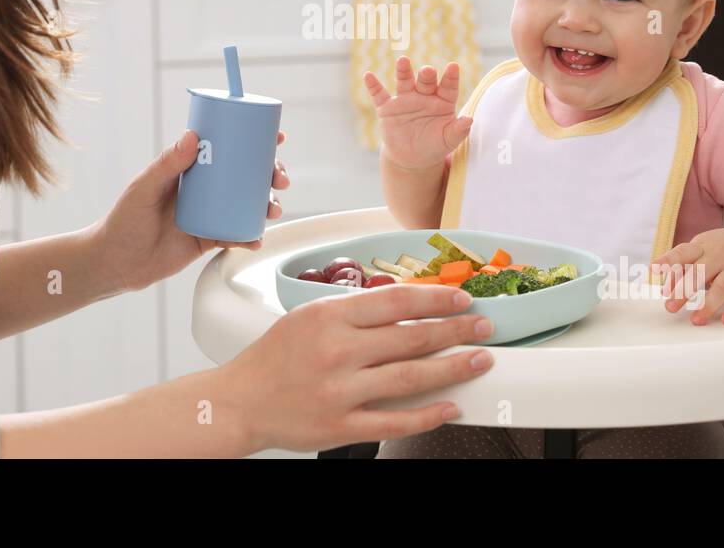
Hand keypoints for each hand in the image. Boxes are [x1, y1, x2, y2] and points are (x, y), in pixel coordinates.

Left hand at [93, 129, 290, 293]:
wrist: (116, 264)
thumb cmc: (123, 221)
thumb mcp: (144, 188)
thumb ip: (167, 164)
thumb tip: (193, 135)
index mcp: (190, 169)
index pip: (226, 148)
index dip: (254, 141)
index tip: (276, 137)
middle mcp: (204, 189)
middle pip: (246, 176)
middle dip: (269, 175)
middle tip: (279, 179)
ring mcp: (209, 214)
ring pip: (247, 205)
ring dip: (266, 205)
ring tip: (273, 210)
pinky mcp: (209, 240)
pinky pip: (237, 235)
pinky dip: (251, 237)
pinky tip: (257, 239)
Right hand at [221, 284, 495, 452]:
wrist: (240, 401)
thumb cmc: (275, 357)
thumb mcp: (309, 316)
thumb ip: (354, 311)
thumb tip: (407, 306)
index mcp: (329, 317)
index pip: (396, 300)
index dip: (436, 299)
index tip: (461, 298)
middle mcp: (337, 351)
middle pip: (411, 337)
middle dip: (456, 330)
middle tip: (483, 327)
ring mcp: (340, 391)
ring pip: (411, 377)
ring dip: (453, 367)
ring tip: (479, 360)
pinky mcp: (340, 425)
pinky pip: (394, 420)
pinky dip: (427, 415)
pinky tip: (450, 406)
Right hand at [363, 56, 472, 170]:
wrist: (412, 159)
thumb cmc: (435, 146)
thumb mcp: (448, 140)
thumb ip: (459, 130)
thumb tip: (470, 120)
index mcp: (442, 101)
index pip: (448, 87)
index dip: (451, 77)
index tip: (453, 67)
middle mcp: (424, 96)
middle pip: (426, 81)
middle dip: (426, 75)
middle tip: (427, 70)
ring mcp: (405, 100)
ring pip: (404, 81)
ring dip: (404, 71)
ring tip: (403, 61)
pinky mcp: (387, 108)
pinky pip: (379, 95)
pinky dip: (373, 86)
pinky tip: (368, 76)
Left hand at [652, 226, 723, 324]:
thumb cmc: (718, 251)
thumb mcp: (699, 251)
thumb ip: (681, 268)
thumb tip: (665, 290)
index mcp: (702, 247)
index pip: (683, 252)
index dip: (669, 260)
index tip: (654, 268)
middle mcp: (721, 256)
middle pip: (701, 272)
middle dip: (684, 290)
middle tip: (670, 307)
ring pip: (723, 286)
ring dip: (708, 304)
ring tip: (695, 320)